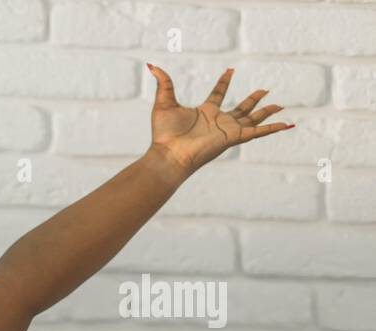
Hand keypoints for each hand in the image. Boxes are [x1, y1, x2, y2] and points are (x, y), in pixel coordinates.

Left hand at [145, 64, 293, 175]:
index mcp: (204, 112)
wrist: (168, 154)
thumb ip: (164, 83)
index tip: (230, 70)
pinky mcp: (233, 138)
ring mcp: (227, 130)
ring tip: (280, 106)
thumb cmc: (164, 134)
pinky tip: (287, 125)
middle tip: (265, 90)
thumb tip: (153, 66)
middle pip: (240, 108)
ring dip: (266, 113)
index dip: (224, 82)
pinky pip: (257, 132)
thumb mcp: (164, 103)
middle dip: (253, 100)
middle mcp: (218, 121)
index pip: (217, 94)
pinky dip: (272, 129)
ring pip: (252, 119)